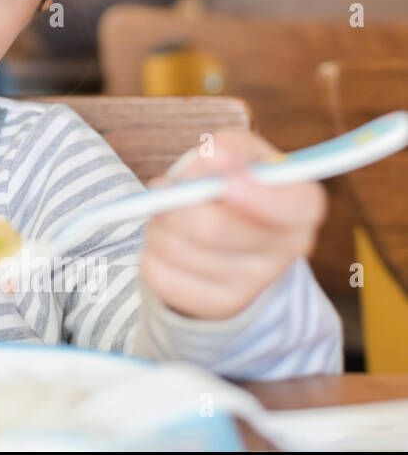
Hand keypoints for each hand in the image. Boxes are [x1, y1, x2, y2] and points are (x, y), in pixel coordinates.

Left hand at [139, 130, 325, 320]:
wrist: (221, 229)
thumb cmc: (230, 180)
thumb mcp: (236, 154)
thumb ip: (229, 149)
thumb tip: (217, 156)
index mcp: (301, 205)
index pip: (292, 208)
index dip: (257, 198)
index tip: (225, 185)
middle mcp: (286, 250)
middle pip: (217, 230)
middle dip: (177, 204)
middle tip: (166, 188)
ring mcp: (254, 284)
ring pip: (180, 251)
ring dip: (160, 225)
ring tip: (168, 214)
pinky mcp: (217, 305)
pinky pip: (162, 277)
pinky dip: (152, 253)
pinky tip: (168, 242)